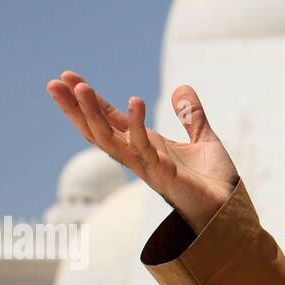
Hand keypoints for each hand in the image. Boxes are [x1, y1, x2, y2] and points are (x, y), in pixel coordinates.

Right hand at [46, 71, 238, 232]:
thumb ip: (191, 115)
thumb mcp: (203, 138)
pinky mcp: (162, 173)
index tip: (68, 77)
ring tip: (80, 87)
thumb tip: (181, 87)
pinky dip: (137, 125)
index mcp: (144, 145)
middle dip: (74, 107)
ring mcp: (146, 165)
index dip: (90, 100)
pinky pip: (144, 147)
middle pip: (97, 129)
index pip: (109, 119)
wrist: (229, 207)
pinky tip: (135, 101)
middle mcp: (138, 155)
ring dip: (92, 113)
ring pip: (108, 139)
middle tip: (54, 82)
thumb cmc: (212, 180)